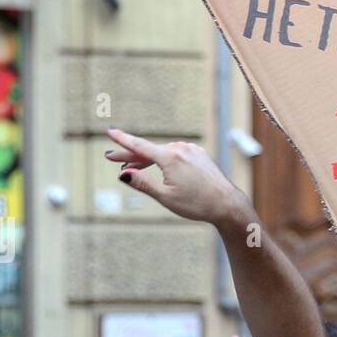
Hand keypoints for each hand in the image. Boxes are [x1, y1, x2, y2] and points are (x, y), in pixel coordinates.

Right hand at [105, 129, 253, 231]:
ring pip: (162, 152)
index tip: (109, 131)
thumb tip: (123, 175)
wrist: (226, 204)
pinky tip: (158, 166)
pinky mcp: (198, 154)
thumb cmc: (196, 204)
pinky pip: (175, 154)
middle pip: (149, 150)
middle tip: (111, 158)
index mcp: (170, 157)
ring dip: (147, 158)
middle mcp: (181, 148)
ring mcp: (191, 150)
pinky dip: (164, 159)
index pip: (140, 146)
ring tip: (132, 166)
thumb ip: (143, 184)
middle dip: (130, 155)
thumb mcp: (165, 197)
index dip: (122, 140)